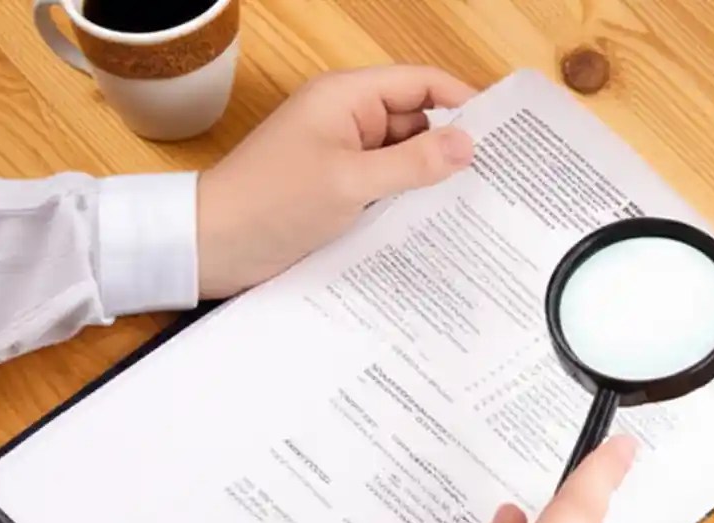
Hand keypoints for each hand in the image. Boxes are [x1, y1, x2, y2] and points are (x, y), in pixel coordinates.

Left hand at [195, 65, 476, 297]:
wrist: (212, 246)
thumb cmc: (269, 204)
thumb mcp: (351, 183)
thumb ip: (413, 163)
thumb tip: (467, 145)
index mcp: (346, 98)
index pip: (420, 83)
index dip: (462, 101)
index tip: (501, 130)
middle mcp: (346, 119)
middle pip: (416, 120)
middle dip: (449, 146)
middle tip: (492, 178)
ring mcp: (342, 154)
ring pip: (403, 156)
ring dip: (427, 178)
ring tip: (467, 205)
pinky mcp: (338, 187)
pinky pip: (385, 183)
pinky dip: (405, 198)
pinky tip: (429, 222)